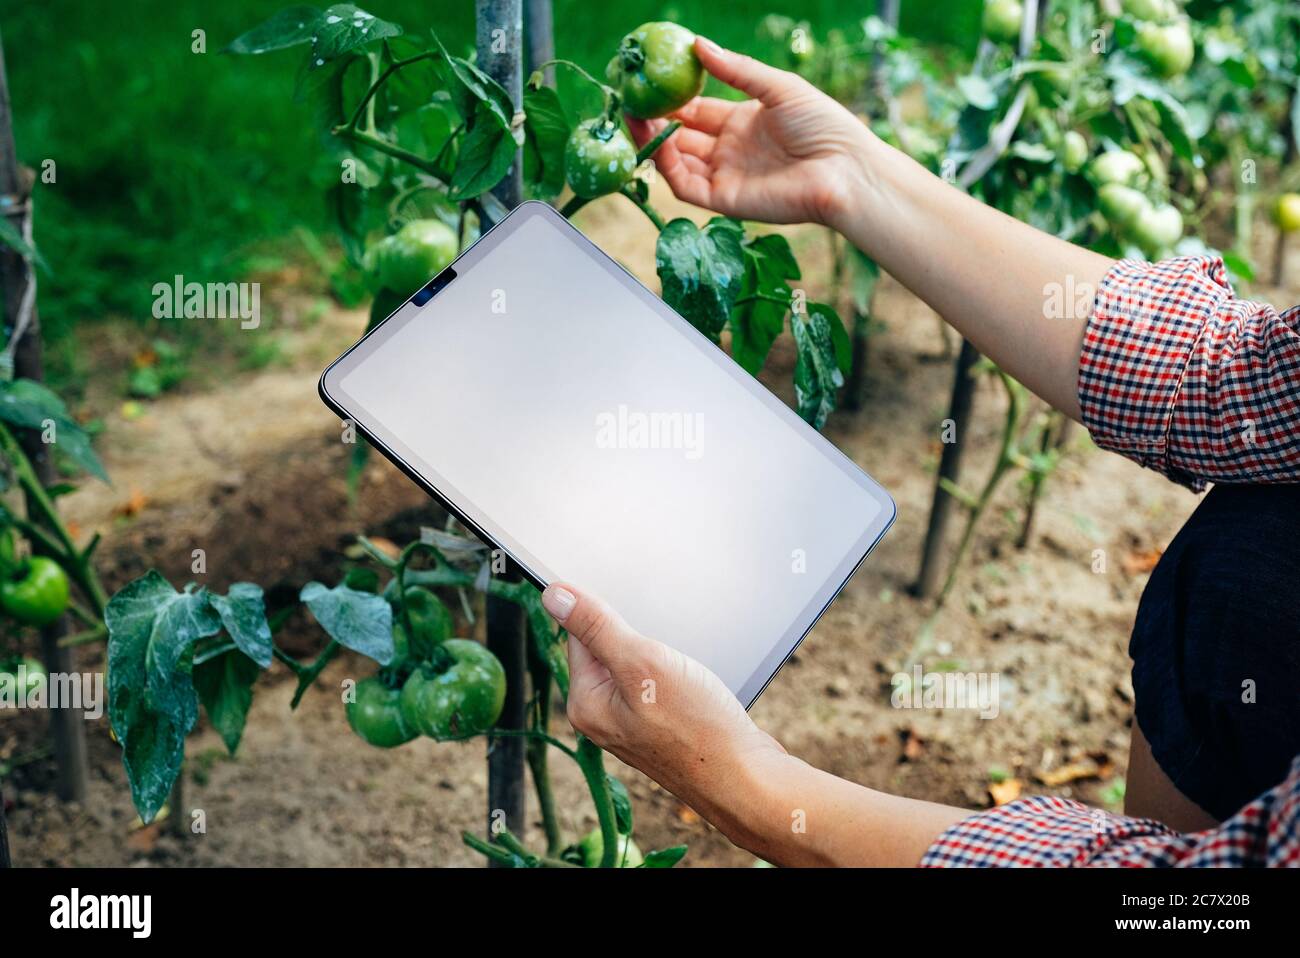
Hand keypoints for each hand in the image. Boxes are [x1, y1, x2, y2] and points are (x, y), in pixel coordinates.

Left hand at [541, 582, 785, 812]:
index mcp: (585, 702)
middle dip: (638, 635)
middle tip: (666, 647)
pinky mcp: (661, 725)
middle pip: (608, 649)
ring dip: (661, 654)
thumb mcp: (641, 662)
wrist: (746, 779)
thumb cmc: (696, 728)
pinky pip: (659, 683)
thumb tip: (554, 595)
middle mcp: (602, 715)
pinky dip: (676, 672)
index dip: (606, 614)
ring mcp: (633, 722)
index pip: (579, 636)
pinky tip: (694, 681)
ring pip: (639, 664)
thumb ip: (596, 627)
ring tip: (684, 669)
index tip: (633, 611)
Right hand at [626, 36, 872, 226]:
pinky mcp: (725, 201)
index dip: (669, 99)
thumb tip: (697, 44)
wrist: (844, 170)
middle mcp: (729, 151)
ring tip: (634, 119)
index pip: (695, 111)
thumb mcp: (777, 87)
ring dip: (654, 142)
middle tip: (630, 101)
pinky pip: (686, 185)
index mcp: (741, 123)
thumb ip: (736, 69)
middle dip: (653, 120)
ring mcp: (725, 176)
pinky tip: (660, 143)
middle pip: (680, 136)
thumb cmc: (822, 125)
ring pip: (676, 162)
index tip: (647, 82)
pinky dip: (668, 167)